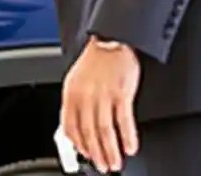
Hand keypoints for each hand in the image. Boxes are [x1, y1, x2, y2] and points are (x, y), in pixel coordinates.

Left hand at [61, 37, 140, 172]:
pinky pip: (124, 121)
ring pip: (105, 131)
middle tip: (103, 167)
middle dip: (96, 154)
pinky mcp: (121, 93)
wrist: (113, 38)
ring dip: (111, 151)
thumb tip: (75, 127)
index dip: (78, 145)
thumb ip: (75, 103)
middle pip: (89, 133)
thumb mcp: (76, 80)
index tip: (85, 156)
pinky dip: (128, 137)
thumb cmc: (96, 59)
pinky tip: (130, 147)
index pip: (70, 127)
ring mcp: (103, 95)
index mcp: (71, 94)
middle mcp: (85, 96)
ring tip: (116, 163)